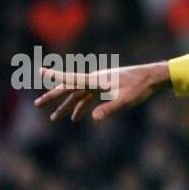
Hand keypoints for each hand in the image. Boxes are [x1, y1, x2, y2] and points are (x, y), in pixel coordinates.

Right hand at [34, 60, 170, 122]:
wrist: (151, 78)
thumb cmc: (140, 87)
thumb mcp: (126, 100)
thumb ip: (110, 108)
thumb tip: (93, 118)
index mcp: (96, 80)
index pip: (71, 78)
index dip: (54, 76)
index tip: (39, 71)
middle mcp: (94, 80)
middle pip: (69, 88)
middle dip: (53, 97)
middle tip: (37, 105)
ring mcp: (99, 84)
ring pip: (77, 95)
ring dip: (66, 106)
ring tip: (53, 118)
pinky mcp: (105, 88)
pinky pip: (88, 98)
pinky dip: (81, 107)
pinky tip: (77, 118)